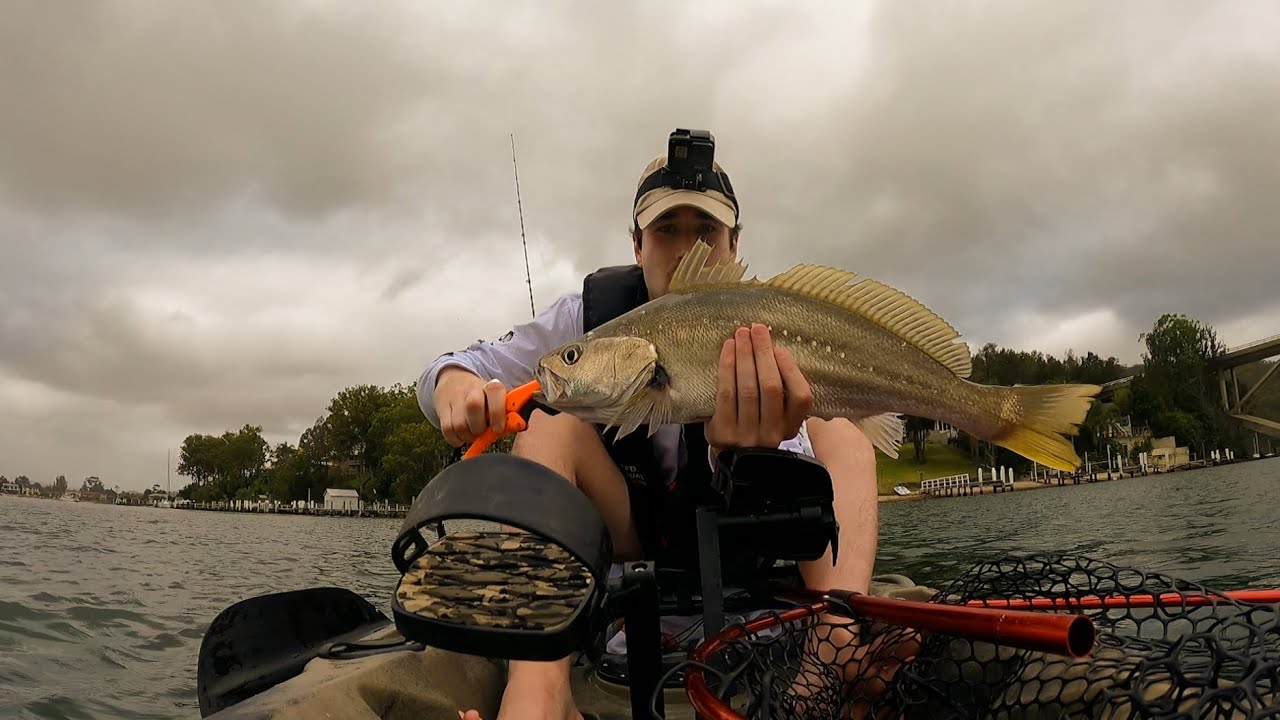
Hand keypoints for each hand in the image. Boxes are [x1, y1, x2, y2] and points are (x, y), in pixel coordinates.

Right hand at [434, 367, 509, 446]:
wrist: (452, 381)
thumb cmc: (482, 398)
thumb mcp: (496, 399)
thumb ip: (508, 412)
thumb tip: (520, 426)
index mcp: (490, 386)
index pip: (495, 392)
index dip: (497, 412)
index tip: (498, 429)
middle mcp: (471, 390)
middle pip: (473, 406)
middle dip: (479, 427)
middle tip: (482, 432)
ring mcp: (455, 398)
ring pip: (459, 423)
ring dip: (468, 436)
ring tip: (472, 433)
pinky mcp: (442, 408)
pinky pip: (447, 430)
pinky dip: (456, 439)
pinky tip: (461, 436)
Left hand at [704, 323, 812, 449]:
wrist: (731, 456)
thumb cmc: (756, 424)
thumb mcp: (777, 416)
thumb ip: (783, 392)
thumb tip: (773, 348)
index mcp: (791, 427)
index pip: (801, 398)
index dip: (791, 370)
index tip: (780, 348)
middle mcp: (772, 434)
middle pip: (771, 388)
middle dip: (763, 354)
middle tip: (757, 329)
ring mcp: (747, 435)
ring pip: (747, 389)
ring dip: (744, 356)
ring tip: (741, 334)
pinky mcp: (723, 433)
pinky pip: (726, 394)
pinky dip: (727, 368)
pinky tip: (728, 349)